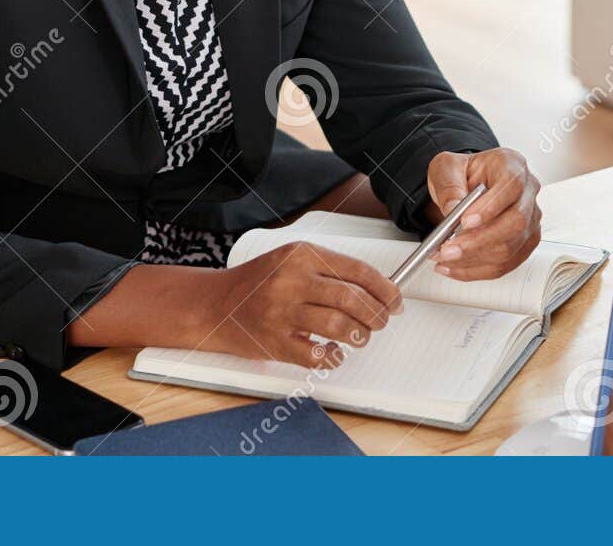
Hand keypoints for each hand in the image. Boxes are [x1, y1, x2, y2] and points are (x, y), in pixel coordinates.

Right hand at [210, 241, 402, 368]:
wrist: (216, 304)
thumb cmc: (259, 283)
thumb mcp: (293, 261)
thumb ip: (330, 270)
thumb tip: (377, 288)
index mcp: (302, 255)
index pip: (357, 270)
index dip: (385, 289)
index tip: (396, 301)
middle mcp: (292, 280)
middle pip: (352, 298)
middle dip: (377, 314)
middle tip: (382, 322)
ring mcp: (281, 312)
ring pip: (338, 325)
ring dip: (359, 335)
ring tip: (362, 337)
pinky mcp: (274, 341)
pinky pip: (315, 354)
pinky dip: (333, 358)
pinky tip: (335, 354)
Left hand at [424, 147, 541, 279]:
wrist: (466, 187)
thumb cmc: (463, 174)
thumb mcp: (446, 168)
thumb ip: (449, 186)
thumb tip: (453, 210)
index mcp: (512, 165)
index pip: (512, 185)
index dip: (491, 206)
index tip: (465, 221)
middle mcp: (527, 192)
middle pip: (516, 222)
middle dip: (479, 241)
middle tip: (448, 248)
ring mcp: (530, 219)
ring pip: (510, 248)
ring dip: (474, 259)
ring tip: (445, 257)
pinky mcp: (525, 242)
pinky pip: (505, 264)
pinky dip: (477, 270)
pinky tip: (455, 267)